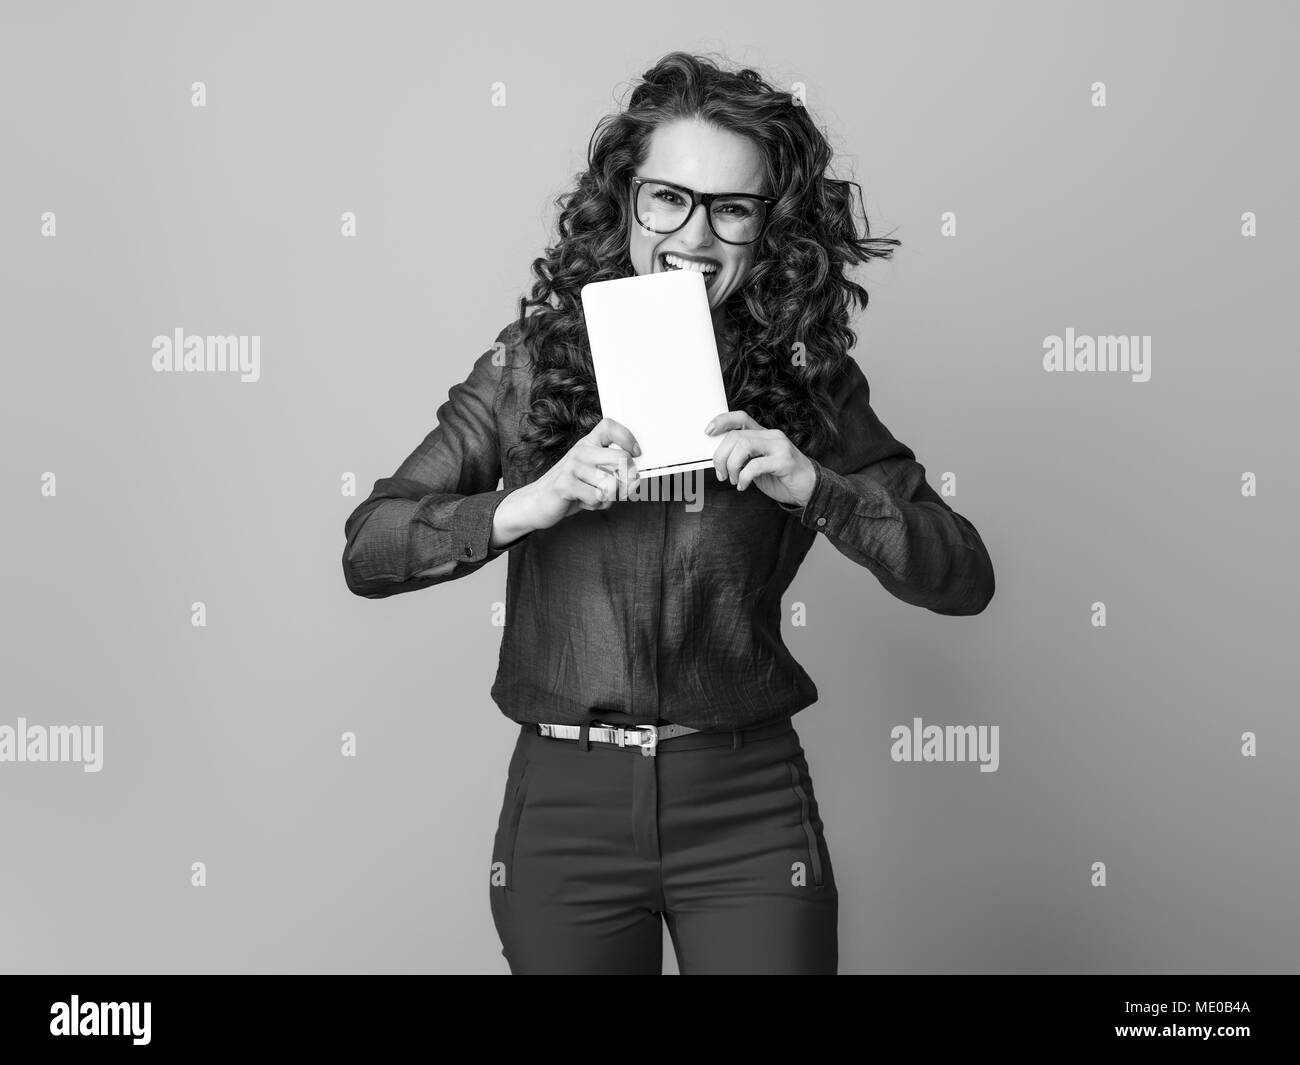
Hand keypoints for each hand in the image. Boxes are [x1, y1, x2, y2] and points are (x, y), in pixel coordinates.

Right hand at [509, 418, 641, 531]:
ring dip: (608, 497)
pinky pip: (597, 497)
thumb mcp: (593, 473)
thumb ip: (612, 470)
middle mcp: (580, 451)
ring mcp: (572, 466)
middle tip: (618, 489)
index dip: (627, 438)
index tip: (636, 454)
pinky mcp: (565, 484)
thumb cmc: (572, 488)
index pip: (609, 426)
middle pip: (621, 457)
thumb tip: (634, 474)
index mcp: (587, 444)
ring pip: (612, 484)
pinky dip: (595, 505)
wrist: (537, 502)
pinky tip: (583, 501)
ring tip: (594, 496)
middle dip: (627, 480)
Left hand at [704, 411, 816, 506]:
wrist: (810, 489)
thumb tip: (719, 459)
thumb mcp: (759, 464)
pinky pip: (755, 466)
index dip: (722, 421)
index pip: (741, 418)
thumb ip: (744, 457)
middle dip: (721, 456)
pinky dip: (743, 478)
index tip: (708, 431)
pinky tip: (743, 486)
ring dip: (732, 466)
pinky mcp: (784, 461)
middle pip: (736, 435)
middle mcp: (772, 436)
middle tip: (721, 473)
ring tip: (734, 479)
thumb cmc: (782, 477)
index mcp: (764, 434)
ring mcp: (780, 447)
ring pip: (743, 446)